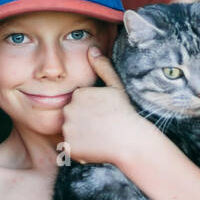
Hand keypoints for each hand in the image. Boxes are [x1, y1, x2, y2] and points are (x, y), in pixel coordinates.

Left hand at [60, 48, 142, 164]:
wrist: (131, 142)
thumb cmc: (125, 114)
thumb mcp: (116, 87)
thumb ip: (103, 67)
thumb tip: (92, 49)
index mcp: (78, 94)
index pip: (77, 103)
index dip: (90, 111)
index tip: (102, 115)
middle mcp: (69, 109)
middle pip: (72, 117)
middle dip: (83, 123)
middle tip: (102, 128)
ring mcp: (68, 128)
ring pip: (71, 132)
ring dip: (81, 137)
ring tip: (99, 137)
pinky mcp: (69, 146)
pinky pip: (71, 148)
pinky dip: (80, 150)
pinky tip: (95, 147)